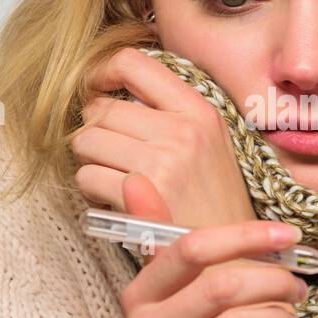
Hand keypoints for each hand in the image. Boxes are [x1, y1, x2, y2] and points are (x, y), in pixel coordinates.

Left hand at [71, 47, 256, 229]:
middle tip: (110, 155)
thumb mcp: (209, 144)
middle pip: (101, 109)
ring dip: (90, 162)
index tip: (95, 92)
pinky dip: (93, 191)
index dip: (100, 73)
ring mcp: (163, 160)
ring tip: (114, 179)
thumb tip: (108, 93)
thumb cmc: (214, 202)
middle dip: (94, 133)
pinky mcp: (142, 193)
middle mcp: (182, 128)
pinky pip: (88, 176)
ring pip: (86, 141)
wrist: (231, 256)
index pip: (132, 62)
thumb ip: (168, 113)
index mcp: (199, 110)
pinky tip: (117, 201)